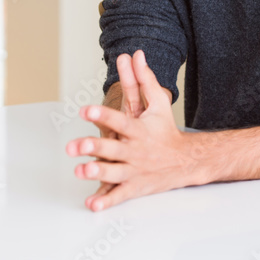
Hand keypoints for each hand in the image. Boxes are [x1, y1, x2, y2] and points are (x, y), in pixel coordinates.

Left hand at [66, 50, 206, 211]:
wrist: (186, 161)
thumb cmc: (166, 130)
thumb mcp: (159, 103)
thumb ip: (145, 79)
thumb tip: (137, 54)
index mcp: (138, 129)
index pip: (119, 120)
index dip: (102, 114)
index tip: (85, 109)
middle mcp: (135, 150)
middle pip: (112, 148)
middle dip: (93, 147)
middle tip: (72, 146)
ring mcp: (134, 170)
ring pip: (113, 173)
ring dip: (97, 173)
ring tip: (80, 170)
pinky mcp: (135, 186)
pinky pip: (119, 195)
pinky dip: (106, 201)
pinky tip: (92, 205)